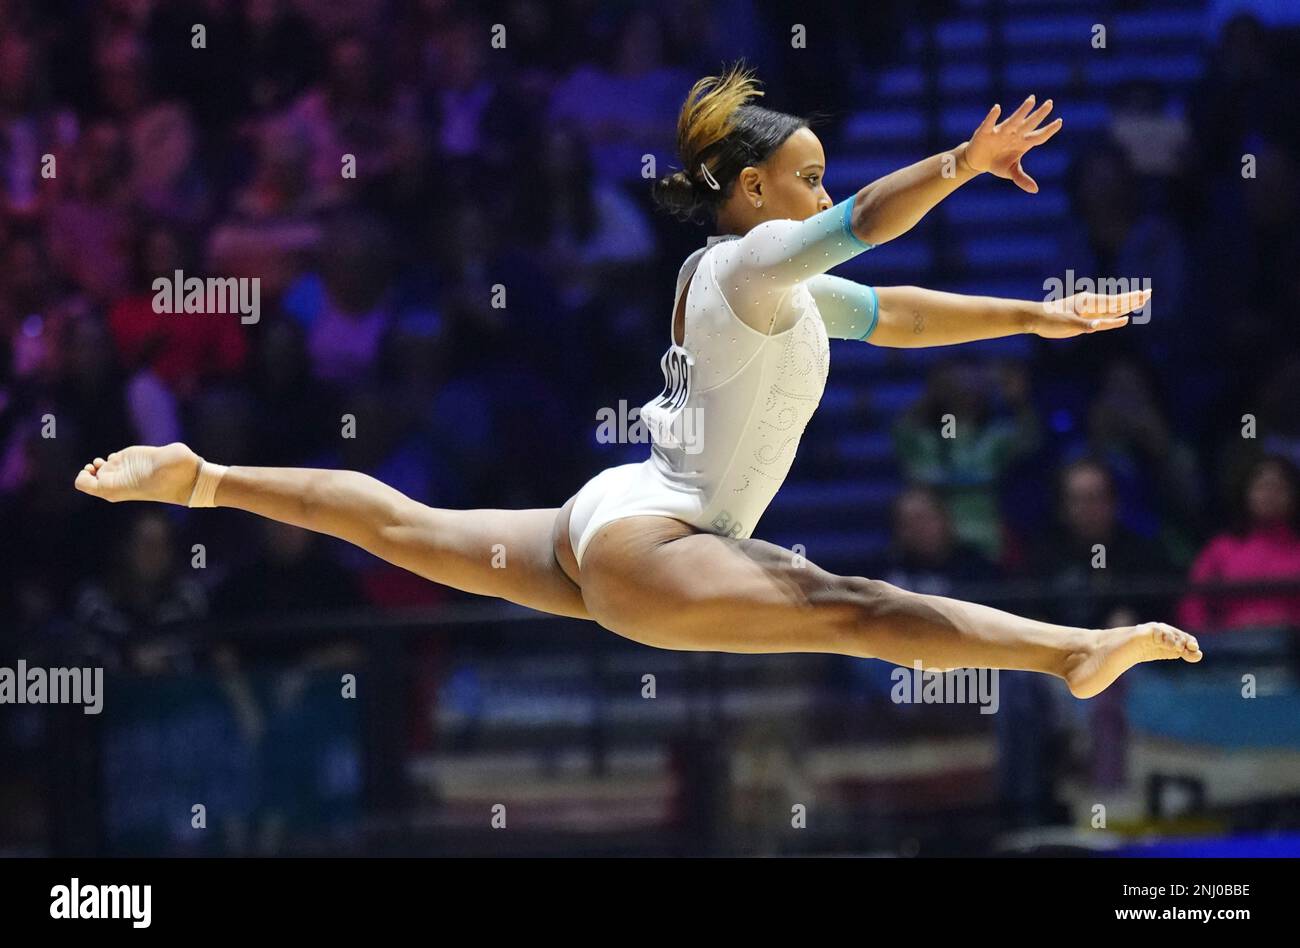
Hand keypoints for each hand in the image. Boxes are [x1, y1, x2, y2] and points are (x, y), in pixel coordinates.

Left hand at [74, 442, 200, 503]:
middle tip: (95, 466)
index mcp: (111, 489)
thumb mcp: (117, 487)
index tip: (92, 471)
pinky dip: (110, 457)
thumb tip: (84, 477)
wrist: (178, 473)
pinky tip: (117, 457)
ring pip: (100, 467)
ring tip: (102, 462)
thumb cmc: (151, 483)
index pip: (84, 483)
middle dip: (89, 470)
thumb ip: (93, 485)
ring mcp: (123, 468)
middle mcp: (115, 479)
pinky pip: (112, 458)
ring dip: (97, 464)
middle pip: (90, 476)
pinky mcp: (132, 457)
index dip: (83, 476)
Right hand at [963, 95, 1062, 193]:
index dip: (1049, 130)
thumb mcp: (1011, 172)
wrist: (978, 161)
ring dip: (1022, 110)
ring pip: (1014, 120)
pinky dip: (993, 116)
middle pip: (1029, 123)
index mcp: (1022, 143)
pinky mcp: (985, 132)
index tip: (1059, 122)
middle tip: (1050, 103)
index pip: (1039, 136)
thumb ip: (1022, 179)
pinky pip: (990, 123)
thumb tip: (1035, 190)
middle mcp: (1014, 134)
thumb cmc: (998, 163)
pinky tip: (997, 108)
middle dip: (1039, 114)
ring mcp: (1001, 132)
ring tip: (1031, 100)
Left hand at [1032, 289, 1150, 337]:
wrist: (1036, 319)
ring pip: (1112, 310)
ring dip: (1126, 307)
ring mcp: (1089, 312)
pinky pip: (1104, 319)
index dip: (1129, 299)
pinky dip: (1115, 319)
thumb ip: (1083, 324)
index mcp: (1088, 302)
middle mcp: (1091, 305)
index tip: (1143, 294)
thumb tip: (1096, 326)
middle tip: (1149, 293)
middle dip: (1132, 299)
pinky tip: (1123, 318)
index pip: (1113, 301)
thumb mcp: (1066, 323)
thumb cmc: (1050, 319)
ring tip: (1140, 301)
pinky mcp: (1085, 320)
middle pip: (1116, 303)